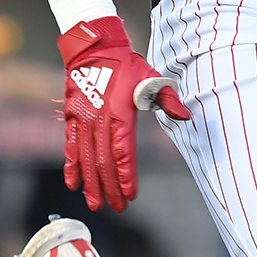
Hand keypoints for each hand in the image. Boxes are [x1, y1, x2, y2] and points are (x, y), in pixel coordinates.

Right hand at [58, 16, 189, 212]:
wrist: (94, 49)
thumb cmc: (126, 65)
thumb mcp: (150, 77)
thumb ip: (167, 98)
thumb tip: (185, 116)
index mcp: (120, 114)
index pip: (123, 153)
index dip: (126, 176)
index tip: (130, 195)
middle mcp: (99, 120)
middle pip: (104, 162)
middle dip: (110, 188)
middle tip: (116, 208)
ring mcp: (83, 120)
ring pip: (87, 159)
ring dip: (91, 184)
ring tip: (95, 204)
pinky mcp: (72, 118)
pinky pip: (71, 147)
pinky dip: (72, 166)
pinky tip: (73, 183)